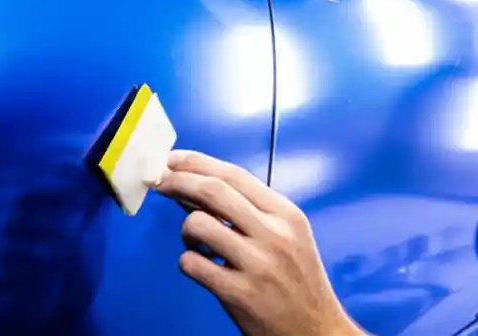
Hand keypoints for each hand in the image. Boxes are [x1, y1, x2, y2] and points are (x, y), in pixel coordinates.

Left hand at [153, 150, 364, 335]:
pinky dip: (188, 262)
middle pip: (213, 190)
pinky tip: (201, 267)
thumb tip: (196, 187)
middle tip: (160, 183)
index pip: (235, 174)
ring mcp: (257, 264)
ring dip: (185, 229)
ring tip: (195, 242)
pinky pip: (192, 263)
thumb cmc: (297, 283)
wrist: (317, 333)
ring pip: (198, 224)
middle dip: (178, 181)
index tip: (174, 159)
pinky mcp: (240, 294)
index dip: (197, 162)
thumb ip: (248, 211)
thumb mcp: (287, 237)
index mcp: (286, 215)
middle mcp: (274, 235)